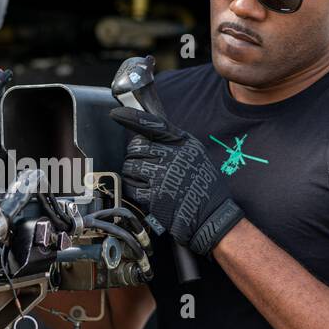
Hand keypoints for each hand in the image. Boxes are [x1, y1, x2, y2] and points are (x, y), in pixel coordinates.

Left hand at [110, 107, 244, 256]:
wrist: (212, 215)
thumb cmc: (202, 184)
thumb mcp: (195, 154)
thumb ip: (173, 141)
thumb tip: (145, 129)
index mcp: (184, 144)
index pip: (154, 125)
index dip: (132, 117)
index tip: (116, 113)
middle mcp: (174, 157)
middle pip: (136, 147)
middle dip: (135, 155)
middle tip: (144, 164)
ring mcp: (163, 177)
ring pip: (130, 166)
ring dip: (132, 173)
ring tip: (146, 179)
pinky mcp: (155, 196)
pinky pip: (130, 186)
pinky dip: (133, 188)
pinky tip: (144, 191)